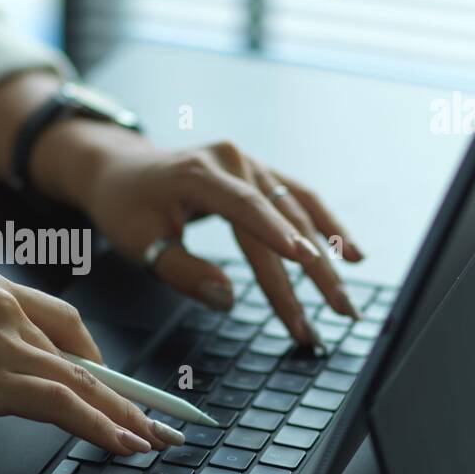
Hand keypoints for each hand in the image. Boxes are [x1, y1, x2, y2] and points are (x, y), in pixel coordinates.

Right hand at [0, 270, 184, 454]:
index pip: (61, 321)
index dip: (97, 358)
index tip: (117, 383)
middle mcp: (3, 306)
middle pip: (82, 353)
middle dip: (127, 391)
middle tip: (161, 418)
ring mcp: (0, 341)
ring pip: (82, 382)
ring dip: (126, 416)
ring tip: (155, 442)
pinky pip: (63, 405)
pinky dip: (101, 427)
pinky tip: (122, 443)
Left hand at [51, 130, 363, 346]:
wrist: (122, 170)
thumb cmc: (127, 206)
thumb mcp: (139, 242)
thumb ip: (181, 270)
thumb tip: (226, 297)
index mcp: (199, 172)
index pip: (244, 205)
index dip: (275, 233)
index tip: (304, 261)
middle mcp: (233, 161)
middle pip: (283, 218)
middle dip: (313, 271)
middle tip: (337, 312)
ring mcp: (252, 164)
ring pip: (301, 212)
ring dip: (329, 257)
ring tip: (346, 299)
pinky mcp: (261, 174)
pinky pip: (301, 201)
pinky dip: (328, 228)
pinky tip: (352, 254)